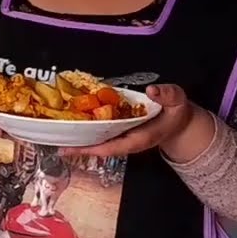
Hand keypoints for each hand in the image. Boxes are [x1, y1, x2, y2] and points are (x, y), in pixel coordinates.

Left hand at [58, 84, 215, 161]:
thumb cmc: (177, 112)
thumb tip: (151, 90)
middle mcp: (128, 142)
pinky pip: (102, 133)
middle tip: (57, 143)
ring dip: (80, 139)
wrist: (180, 123)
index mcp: (139, 138)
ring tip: (58, 136)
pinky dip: (88, 130)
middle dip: (79, 146)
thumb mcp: (177, 101)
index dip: (92, 148)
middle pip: (100, 147)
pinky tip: (74, 124)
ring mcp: (123, 138)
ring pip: (98, 141)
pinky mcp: (120, 132)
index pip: (112, 146)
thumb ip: (167, 95)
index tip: (74, 147)